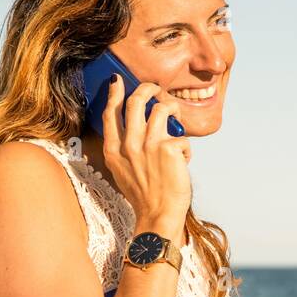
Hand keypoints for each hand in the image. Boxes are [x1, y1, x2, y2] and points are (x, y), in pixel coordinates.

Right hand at [100, 74, 191, 230]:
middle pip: (135, 102)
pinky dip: (185, 148)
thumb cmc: (144, 194)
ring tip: (176, 119)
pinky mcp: (168, 149)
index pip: (110, 113)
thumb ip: (123, 148)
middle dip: (147, 88)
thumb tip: (133, 126)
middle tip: (156, 88)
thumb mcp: (122, 170)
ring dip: (172, 110)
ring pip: (161, 109)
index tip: (118, 80)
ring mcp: (148, 145)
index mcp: (114, 150)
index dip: (114, 93)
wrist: (158, 215)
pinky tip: (183, 162)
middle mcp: (128, 145)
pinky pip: (181, 137)